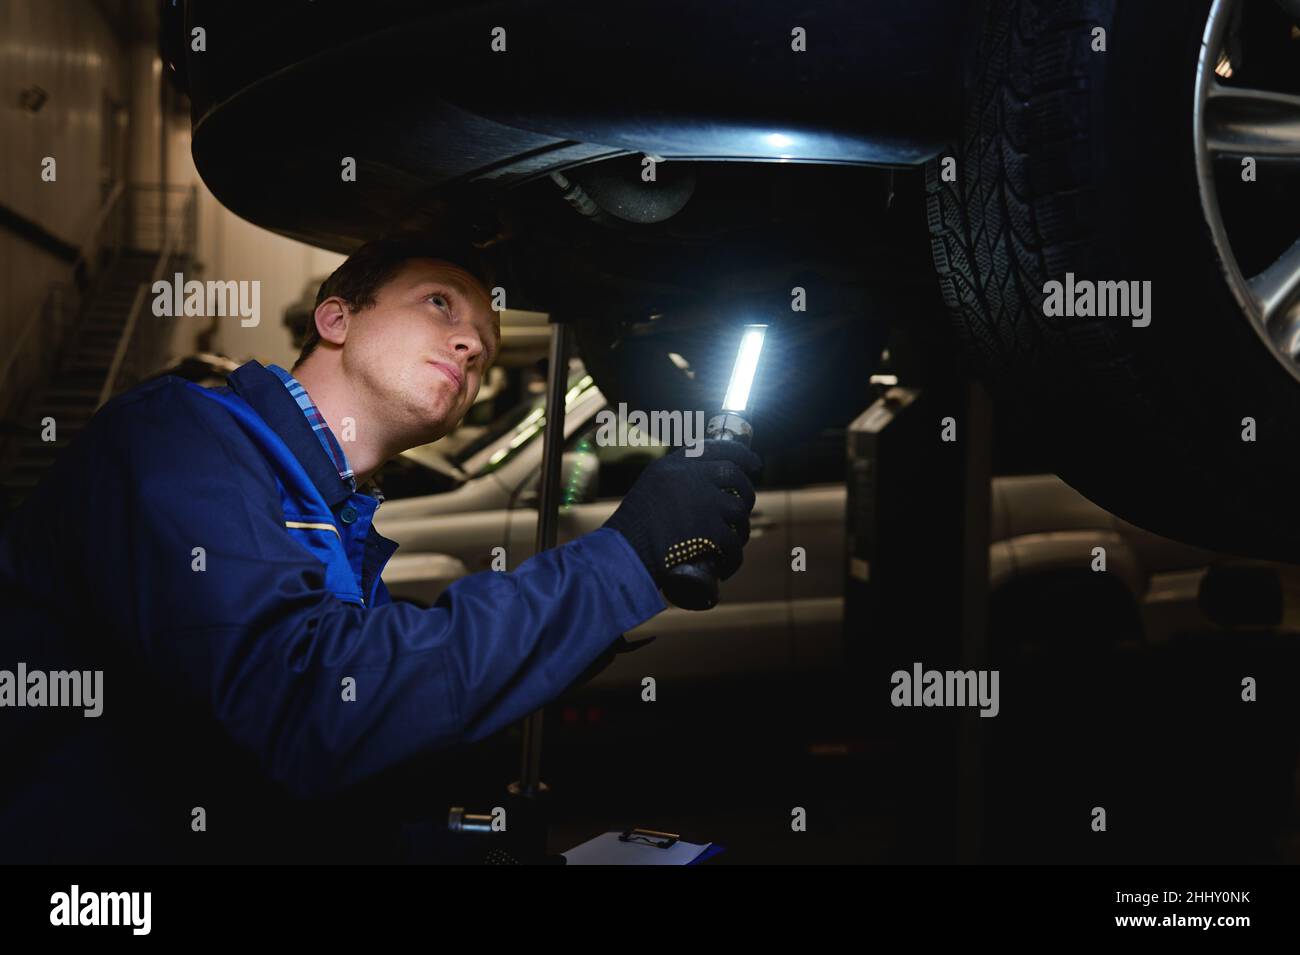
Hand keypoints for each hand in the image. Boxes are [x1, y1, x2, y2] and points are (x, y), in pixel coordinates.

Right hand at [603, 439, 760, 585]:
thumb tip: (702, 487)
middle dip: (746, 490)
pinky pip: (733, 542)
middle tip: (745, 505)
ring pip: (738, 509)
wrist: (623, 555)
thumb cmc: (630, 531)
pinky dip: (733, 556)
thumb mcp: (649, 491)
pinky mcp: (710, 530)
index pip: (715, 447)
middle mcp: (689, 477)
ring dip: (740, 527)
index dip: (741, 454)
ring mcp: (702, 502)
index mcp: (673, 466)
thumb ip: (673, 485)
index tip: (754, 463)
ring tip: (732, 541)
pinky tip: (727, 564)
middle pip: (734, 474)